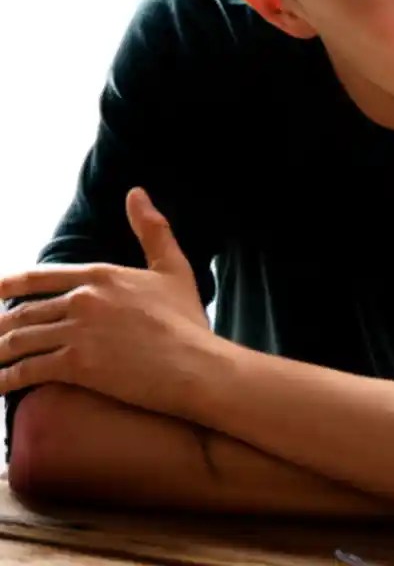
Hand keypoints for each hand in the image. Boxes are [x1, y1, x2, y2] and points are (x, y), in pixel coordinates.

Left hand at [0, 188, 223, 418]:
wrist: (197, 365)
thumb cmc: (188, 321)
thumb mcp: (173, 269)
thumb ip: (152, 230)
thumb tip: (135, 192)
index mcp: (100, 275)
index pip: (37, 278)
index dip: (6, 286)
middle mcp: (83, 299)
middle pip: (23, 312)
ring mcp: (77, 332)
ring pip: (18, 341)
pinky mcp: (76, 365)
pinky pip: (27, 370)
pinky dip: (6, 379)